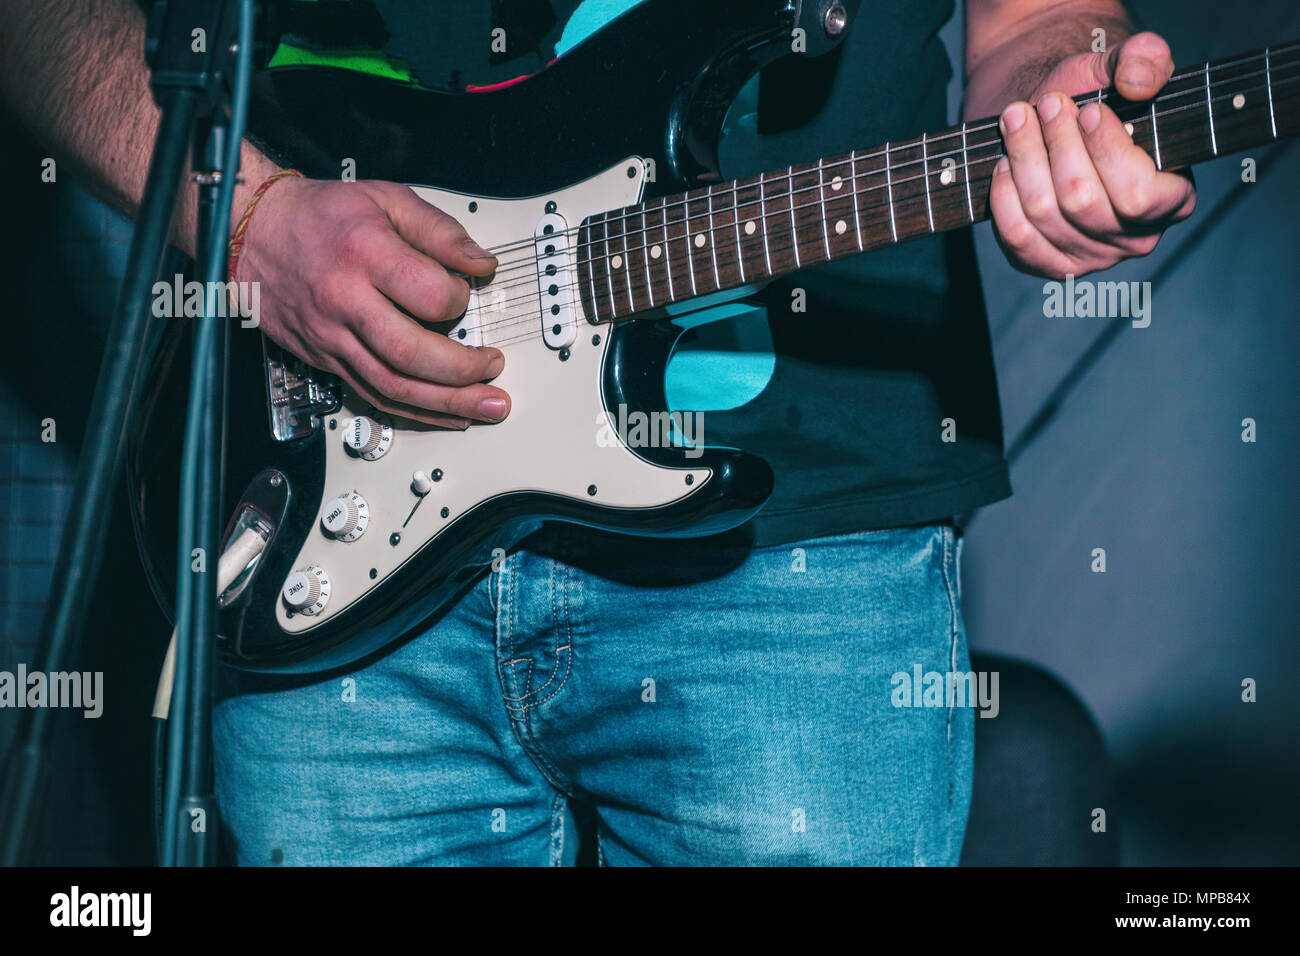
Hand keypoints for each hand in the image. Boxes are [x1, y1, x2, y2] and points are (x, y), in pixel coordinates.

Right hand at [237, 176, 509, 427]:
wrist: (254, 232)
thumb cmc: (321, 215)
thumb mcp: (386, 199)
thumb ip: (439, 230)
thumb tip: (481, 263)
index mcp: (365, 254)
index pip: (429, 294)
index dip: (461, 298)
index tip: (468, 293)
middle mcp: (345, 301)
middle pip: (411, 354)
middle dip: (464, 371)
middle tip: (494, 367)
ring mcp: (332, 336)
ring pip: (393, 386)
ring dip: (447, 405)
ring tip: (484, 407)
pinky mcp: (325, 359)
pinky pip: (373, 396)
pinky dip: (415, 412)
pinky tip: (445, 415)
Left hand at [990, 31, 1196, 278]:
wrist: (1051, 125)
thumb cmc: (1093, 99)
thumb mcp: (1120, 68)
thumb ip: (1142, 59)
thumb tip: (1138, 80)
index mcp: (1174, 199)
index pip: (1140, 194)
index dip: (1109, 151)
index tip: (1090, 110)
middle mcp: (1134, 239)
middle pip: (1082, 202)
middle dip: (1058, 145)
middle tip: (1046, 103)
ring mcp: (1088, 257)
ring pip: (1046, 214)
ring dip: (1025, 159)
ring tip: (1018, 119)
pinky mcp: (1046, 264)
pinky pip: (1017, 237)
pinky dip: (1004, 196)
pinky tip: (1005, 163)